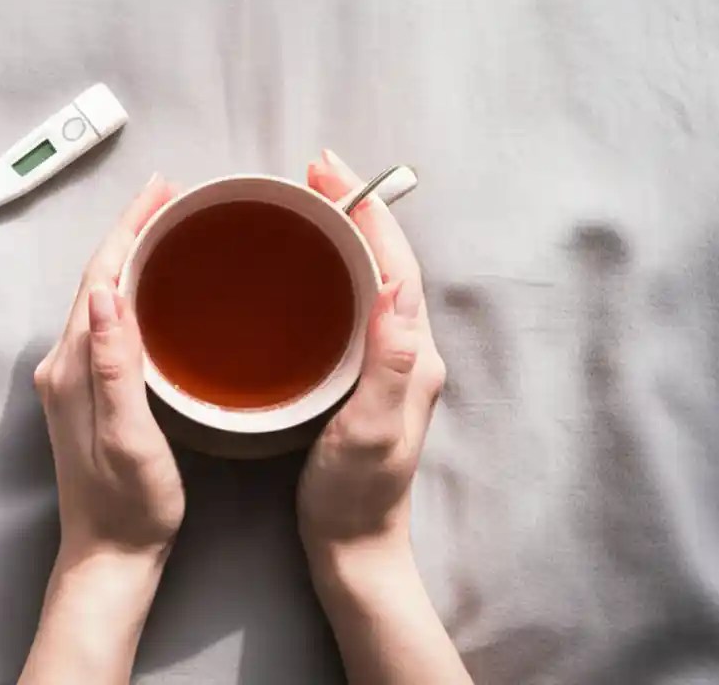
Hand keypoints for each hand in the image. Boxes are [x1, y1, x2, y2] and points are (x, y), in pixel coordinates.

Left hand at [32, 174, 184, 560]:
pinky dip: (129, 292)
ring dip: (129, 258)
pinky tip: (152, 290)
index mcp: (72, 367)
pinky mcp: (85, 394)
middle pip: (96, 280)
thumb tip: (104, 293)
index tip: (160, 191)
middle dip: (130, 232)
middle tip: (172, 198)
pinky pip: (106, 325)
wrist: (110, 555)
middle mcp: (63, 366)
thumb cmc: (130, 506)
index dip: (128, 228)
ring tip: (166, 228)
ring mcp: (71, 380)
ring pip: (100, 300)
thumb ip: (114, 366)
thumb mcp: (129, 438)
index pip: (98, 277)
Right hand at [298, 150, 446, 556]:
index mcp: (414, 356)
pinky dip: (331, 269)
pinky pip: (351, 304)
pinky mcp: (362, 376)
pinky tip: (304, 268)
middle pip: (386, 261)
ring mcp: (387, 364)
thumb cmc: (356, 495)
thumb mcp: (372, 432)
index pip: (395, 265)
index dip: (365, 213)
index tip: (327, 172)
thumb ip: (389, 363)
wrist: (351, 546)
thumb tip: (392, 287)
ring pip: (369, 278)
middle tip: (312, 172)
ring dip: (343, 233)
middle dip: (354, 209)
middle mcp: (408, 352)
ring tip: (307, 203)